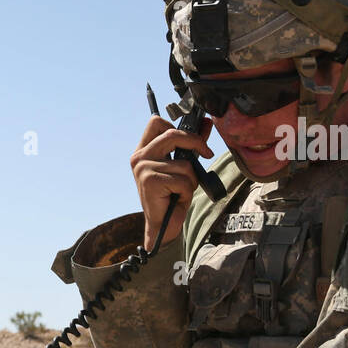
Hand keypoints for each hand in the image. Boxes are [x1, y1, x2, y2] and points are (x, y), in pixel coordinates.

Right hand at [129, 116, 214, 247]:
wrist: (162, 225)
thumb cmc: (172, 195)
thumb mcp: (182, 166)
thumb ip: (191, 144)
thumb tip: (207, 123)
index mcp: (143, 150)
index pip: (156, 122)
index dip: (179, 126)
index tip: (195, 137)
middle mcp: (139, 157)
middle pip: (172, 134)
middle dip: (195, 142)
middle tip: (207, 153)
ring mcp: (143, 168)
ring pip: (185, 164)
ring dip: (191, 180)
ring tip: (181, 190)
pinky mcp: (151, 181)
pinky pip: (183, 180)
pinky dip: (187, 191)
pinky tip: (177, 198)